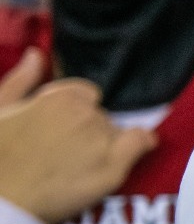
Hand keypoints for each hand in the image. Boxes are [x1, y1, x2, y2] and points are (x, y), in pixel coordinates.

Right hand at [0, 49, 156, 223]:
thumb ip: (21, 81)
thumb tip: (37, 55)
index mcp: (60, 98)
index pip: (86, 95)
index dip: (73, 112)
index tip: (58, 132)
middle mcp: (87, 114)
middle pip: (100, 117)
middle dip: (86, 131)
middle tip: (63, 154)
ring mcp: (103, 140)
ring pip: (116, 133)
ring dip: (105, 144)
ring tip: (79, 166)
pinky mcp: (114, 168)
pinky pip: (142, 143)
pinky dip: (142, 145)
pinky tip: (135, 151)